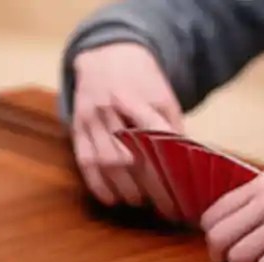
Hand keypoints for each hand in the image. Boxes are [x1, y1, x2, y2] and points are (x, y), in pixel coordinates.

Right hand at [71, 42, 183, 219]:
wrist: (106, 54)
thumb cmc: (141, 80)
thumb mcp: (164, 96)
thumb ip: (173, 126)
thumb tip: (186, 163)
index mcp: (140, 98)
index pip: (155, 138)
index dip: (167, 167)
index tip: (179, 192)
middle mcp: (112, 109)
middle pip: (129, 155)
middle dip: (146, 185)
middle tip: (162, 205)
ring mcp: (92, 119)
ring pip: (105, 162)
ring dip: (123, 188)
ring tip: (138, 202)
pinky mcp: (77, 128)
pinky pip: (84, 161)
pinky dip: (97, 185)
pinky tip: (111, 199)